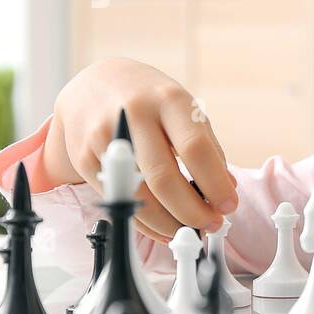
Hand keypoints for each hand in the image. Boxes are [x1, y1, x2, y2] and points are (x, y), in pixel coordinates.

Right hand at [44, 58, 237, 241]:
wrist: (94, 84)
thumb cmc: (150, 101)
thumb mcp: (184, 110)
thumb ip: (207, 148)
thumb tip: (226, 189)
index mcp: (168, 99)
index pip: (195, 148)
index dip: (216, 184)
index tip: (229, 206)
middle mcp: (133, 115)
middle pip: (164, 178)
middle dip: (193, 212)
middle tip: (211, 224)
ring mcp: (104, 137)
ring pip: (138, 196)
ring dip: (169, 223)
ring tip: (189, 229)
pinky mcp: (85, 158)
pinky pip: (118, 201)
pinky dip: (145, 222)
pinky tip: (164, 226)